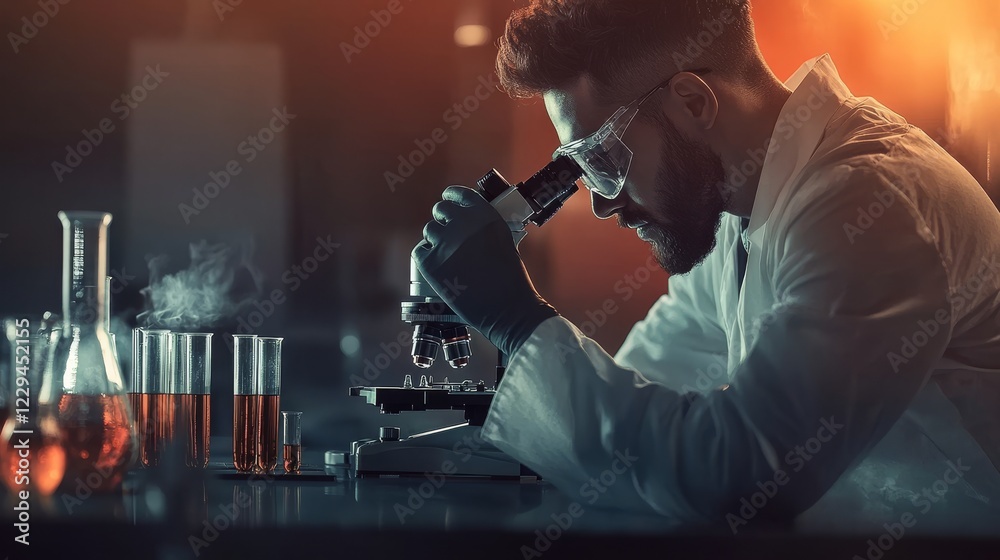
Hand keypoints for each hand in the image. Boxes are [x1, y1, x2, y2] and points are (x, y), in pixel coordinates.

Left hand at [411, 186, 557, 356]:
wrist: (507, 309)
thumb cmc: (510, 280)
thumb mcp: (505, 241)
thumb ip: (484, 227)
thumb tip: (467, 221)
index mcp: (485, 215)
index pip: (459, 194)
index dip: (451, 196)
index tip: (448, 199)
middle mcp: (463, 224)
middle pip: (440, 210)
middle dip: (443, 219)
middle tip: (448, 233)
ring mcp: (445, 244)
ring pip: (429, 231)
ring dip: (436, 240)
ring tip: (449, 256)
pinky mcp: (431, 264)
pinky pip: (420, 251)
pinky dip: (427, 257)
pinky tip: (438, 266)